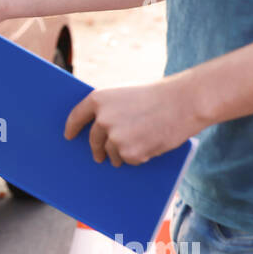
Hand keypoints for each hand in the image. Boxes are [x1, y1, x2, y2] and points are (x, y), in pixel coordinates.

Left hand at [63, 75, 209, 165]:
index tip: (68, 136)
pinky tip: (151, 144)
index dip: (72, 127)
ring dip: (121, 154)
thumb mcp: (126, 94)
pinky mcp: (129, 153)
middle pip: (93, 140)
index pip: (76, 116)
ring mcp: (115, 138)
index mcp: (98, 99)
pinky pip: (130, 159)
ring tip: (140, 142)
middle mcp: (102, 119)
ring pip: (112, 153)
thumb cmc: (158, 95)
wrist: (184, 102)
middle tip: (98, 156)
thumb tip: (99, 129)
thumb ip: (111, 108)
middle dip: (96, 149)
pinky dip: (139, 156)